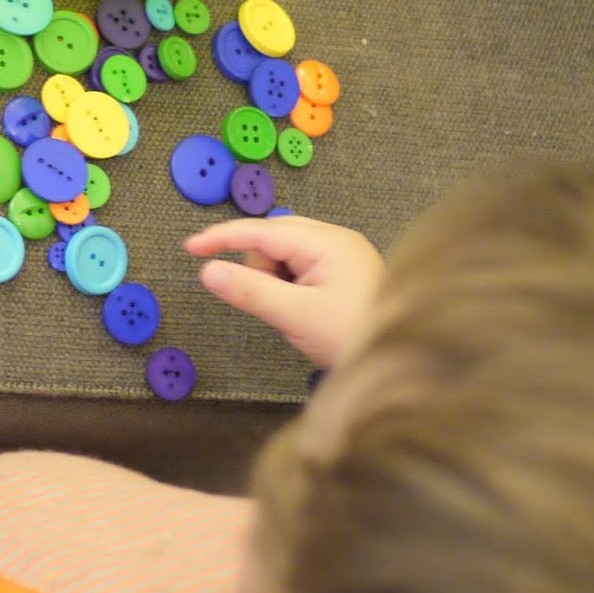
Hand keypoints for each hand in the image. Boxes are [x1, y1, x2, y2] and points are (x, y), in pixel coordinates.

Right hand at [184, 216, 385, 366]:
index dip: (222, 237)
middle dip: (258, 266)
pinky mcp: (345, 269)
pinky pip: (301, 265)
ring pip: (286, 252)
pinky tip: (303, 308)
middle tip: (268, 302)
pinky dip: (290, 283)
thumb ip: (250, 291)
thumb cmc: (350, 336)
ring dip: (275, 278)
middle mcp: (336, 239)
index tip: (189, 248)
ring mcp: (343, 253)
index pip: (262, 230)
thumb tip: (208, 271)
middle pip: (274, 237)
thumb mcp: (295, 316)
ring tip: (293, 312)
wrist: (403, 362)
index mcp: (326, 242)